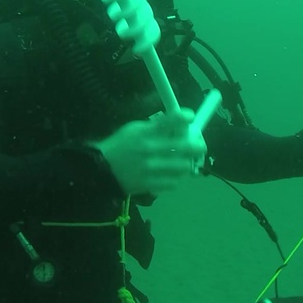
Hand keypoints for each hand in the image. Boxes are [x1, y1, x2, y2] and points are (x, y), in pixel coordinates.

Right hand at [90, 109, 206, 195]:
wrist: (102, 169)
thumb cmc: (120, 145)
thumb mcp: (134, 129)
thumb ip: (155, 127)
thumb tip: (179, 126)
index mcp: (146, 133)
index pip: (170, 120)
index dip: (184, 117)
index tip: (191, 117)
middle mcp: (150, 149)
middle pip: (184, 146)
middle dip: (197, 145)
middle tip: (200, 146)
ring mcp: (151, 169)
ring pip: (182, 167)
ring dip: (184, 164)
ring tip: (181, 162)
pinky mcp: (150, 185)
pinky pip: (173, 183)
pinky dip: (173, 179)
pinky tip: (168, 175)